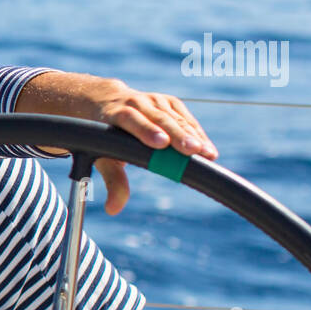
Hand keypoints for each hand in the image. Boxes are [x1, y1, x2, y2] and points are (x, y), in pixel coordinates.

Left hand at [90, 82, 218, 215]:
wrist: (107, 101)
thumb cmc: (105, 134)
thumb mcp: (103, 155)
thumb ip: (112, 180)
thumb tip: (113, 209)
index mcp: (116, 114)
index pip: (131, 120)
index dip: (146, 131)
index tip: (162, 144)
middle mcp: (137, 103)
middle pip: (159, 119)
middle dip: (177, 135)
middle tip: (193, 150)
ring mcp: (155, 100)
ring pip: (176, 119)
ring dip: (193, 136)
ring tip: (208, 153)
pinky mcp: (170, 102)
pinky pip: (186, 119)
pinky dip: (197, 134)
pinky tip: (207, 150)